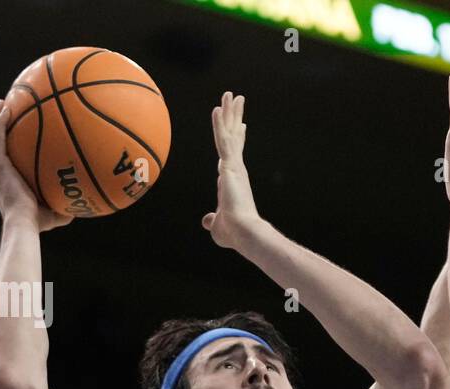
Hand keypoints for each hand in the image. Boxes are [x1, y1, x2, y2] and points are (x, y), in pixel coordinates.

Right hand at [0, 100, 70, 231]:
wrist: (23, 223)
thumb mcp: (53, 213)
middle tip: (6, 109)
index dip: (5, 143)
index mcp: (4, 180)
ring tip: (3, 102)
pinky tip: (5, 108)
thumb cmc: (37, 224)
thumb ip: (63, 206)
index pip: (3, 157)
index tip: (13, 132)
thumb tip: (81, 206)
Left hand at [202, 91, 263, 248]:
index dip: (238, 138)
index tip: (241, 126)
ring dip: (229, 112)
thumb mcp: (217, 225)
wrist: (243, 233)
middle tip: (236, 98)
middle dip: (235, 116)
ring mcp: (233, 165)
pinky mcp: (230, 166)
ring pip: (229, 133)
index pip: (234, 153)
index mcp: (233, 179)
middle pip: (234, 136)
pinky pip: (223, 140)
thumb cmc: (233, 233)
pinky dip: (219, 124)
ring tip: (230, 94)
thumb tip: (206, 221)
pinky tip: (217, 108)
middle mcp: (235, 169)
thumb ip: (211, 220)